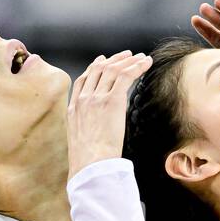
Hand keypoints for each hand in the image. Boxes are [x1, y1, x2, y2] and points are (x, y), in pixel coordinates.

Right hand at [67, 51, 151, 179]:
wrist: (90, 166)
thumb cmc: (88, 164)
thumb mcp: (80, 144)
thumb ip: (86, 133)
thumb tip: (97, 137)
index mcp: (73, 109)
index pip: (82, 80)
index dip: (93, 68)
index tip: (101, 60)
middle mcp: (83, 100)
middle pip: (97, 70)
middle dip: (113, 59)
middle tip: (126, 54)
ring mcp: (96, 99)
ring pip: (112, 70)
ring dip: (127, 61)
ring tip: (139, 57)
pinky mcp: (111, 101)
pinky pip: (125, 76)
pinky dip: (137, 67)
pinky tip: (146, 63)